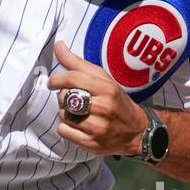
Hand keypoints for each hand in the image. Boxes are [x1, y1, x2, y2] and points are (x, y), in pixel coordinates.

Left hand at [47, 40, 148, 157]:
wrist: (136, 131)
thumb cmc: (116, 101)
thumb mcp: (103, 79)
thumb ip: (78, 63)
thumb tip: (58, 45)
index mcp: (107, 88)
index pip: (73, 79)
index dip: (56, 79)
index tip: (53, 82)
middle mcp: (103, 108)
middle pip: (65, 97)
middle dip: (63, 96)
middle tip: (74, 98)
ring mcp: (98, 128)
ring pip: (63, 115)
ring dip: (65, 112)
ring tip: (78, 112)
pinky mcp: (92, 144)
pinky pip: (64, 131)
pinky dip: (65, 127)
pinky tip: (77, 125)